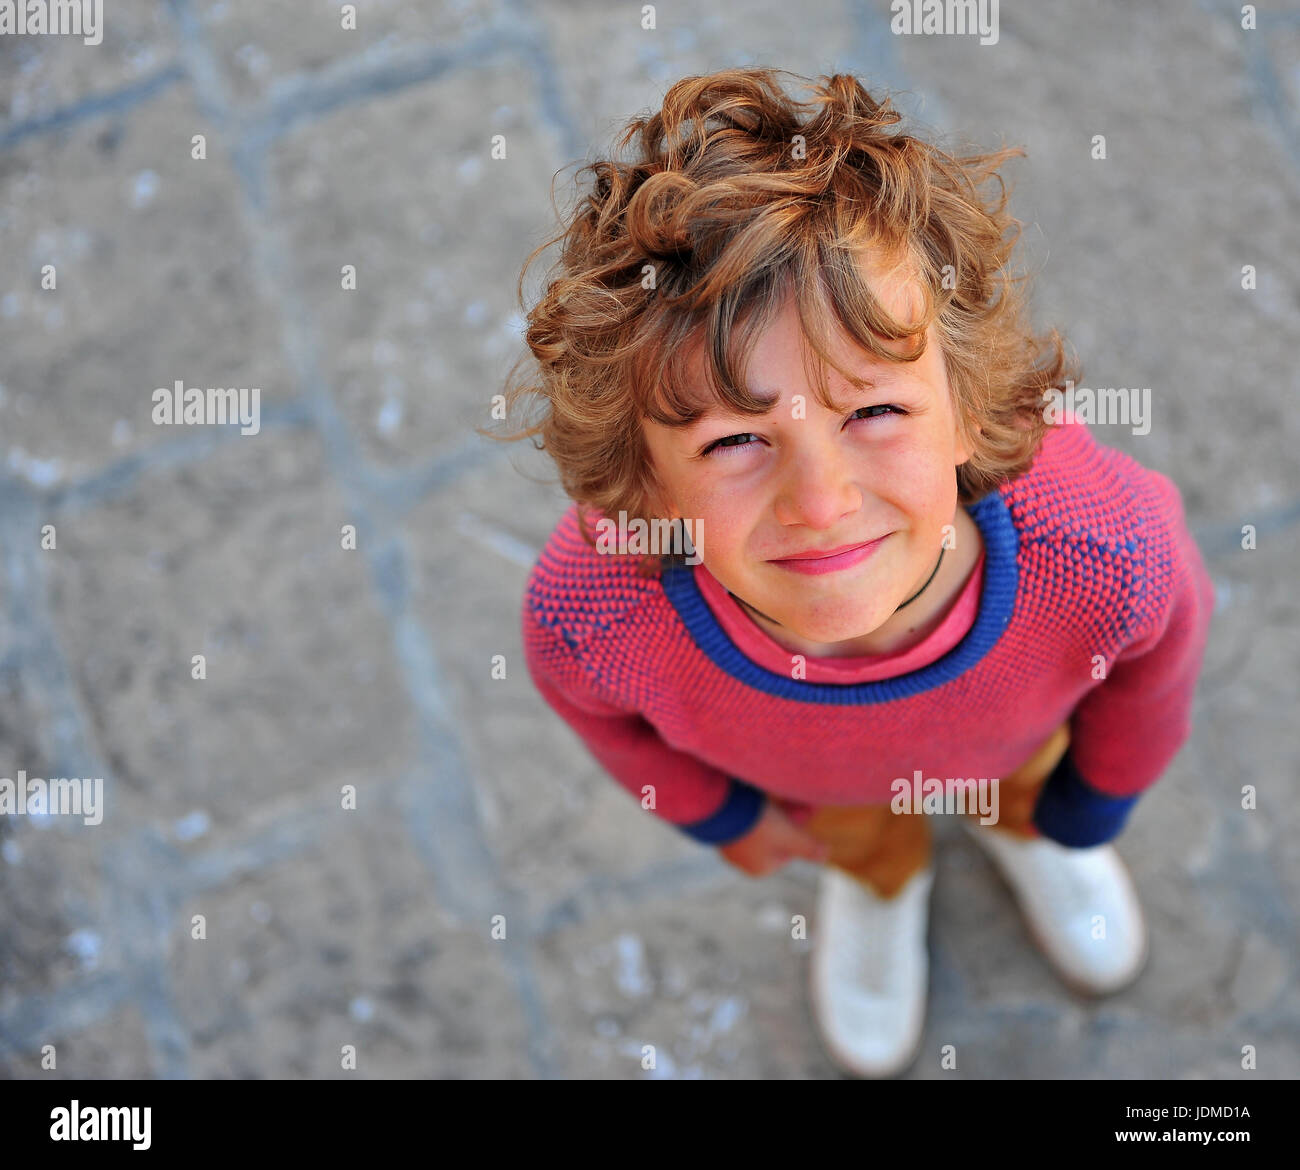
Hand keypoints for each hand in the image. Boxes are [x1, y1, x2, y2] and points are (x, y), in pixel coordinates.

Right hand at [718, 799, 832, 876]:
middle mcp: (744, 860)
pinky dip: (756, 807)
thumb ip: (809, 848)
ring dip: (775, 810)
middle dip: (790, 818)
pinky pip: (745, 817)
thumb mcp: (790, 837)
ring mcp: (730, 843)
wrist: (719, 810)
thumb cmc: (757, 826)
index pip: (789, 852)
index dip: (799, 830)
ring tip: (782, 792)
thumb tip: (825, 855)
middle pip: (776, 838)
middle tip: (799, 799)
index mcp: (761, 868)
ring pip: (761, 826)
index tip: (808, 809)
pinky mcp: (721, 826)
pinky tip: (758, 793)